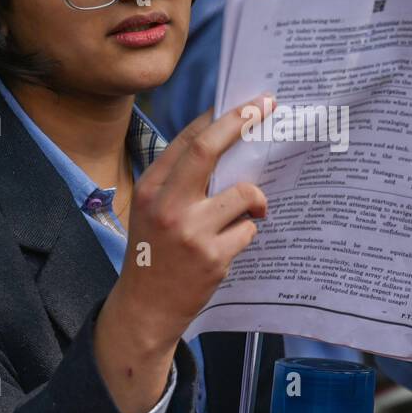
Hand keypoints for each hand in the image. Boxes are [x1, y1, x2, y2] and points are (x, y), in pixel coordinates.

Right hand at [99, 96, 271, 354]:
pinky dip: (248, 232)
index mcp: (150, 188)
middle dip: (240, 121)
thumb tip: (225, 142)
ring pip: (243, 194)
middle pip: (206, 150)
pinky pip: (248, 230)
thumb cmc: (154, 253)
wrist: (144, 309)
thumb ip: (180, 180)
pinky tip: (231, 245)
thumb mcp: (152, 210)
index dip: (221, 117)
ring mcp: (190, 232)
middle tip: (267, 106)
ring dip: (255, 200)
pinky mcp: (213, 258)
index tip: (248, 103)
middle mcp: (166, 205)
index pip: (187, 140)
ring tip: (251, 213)